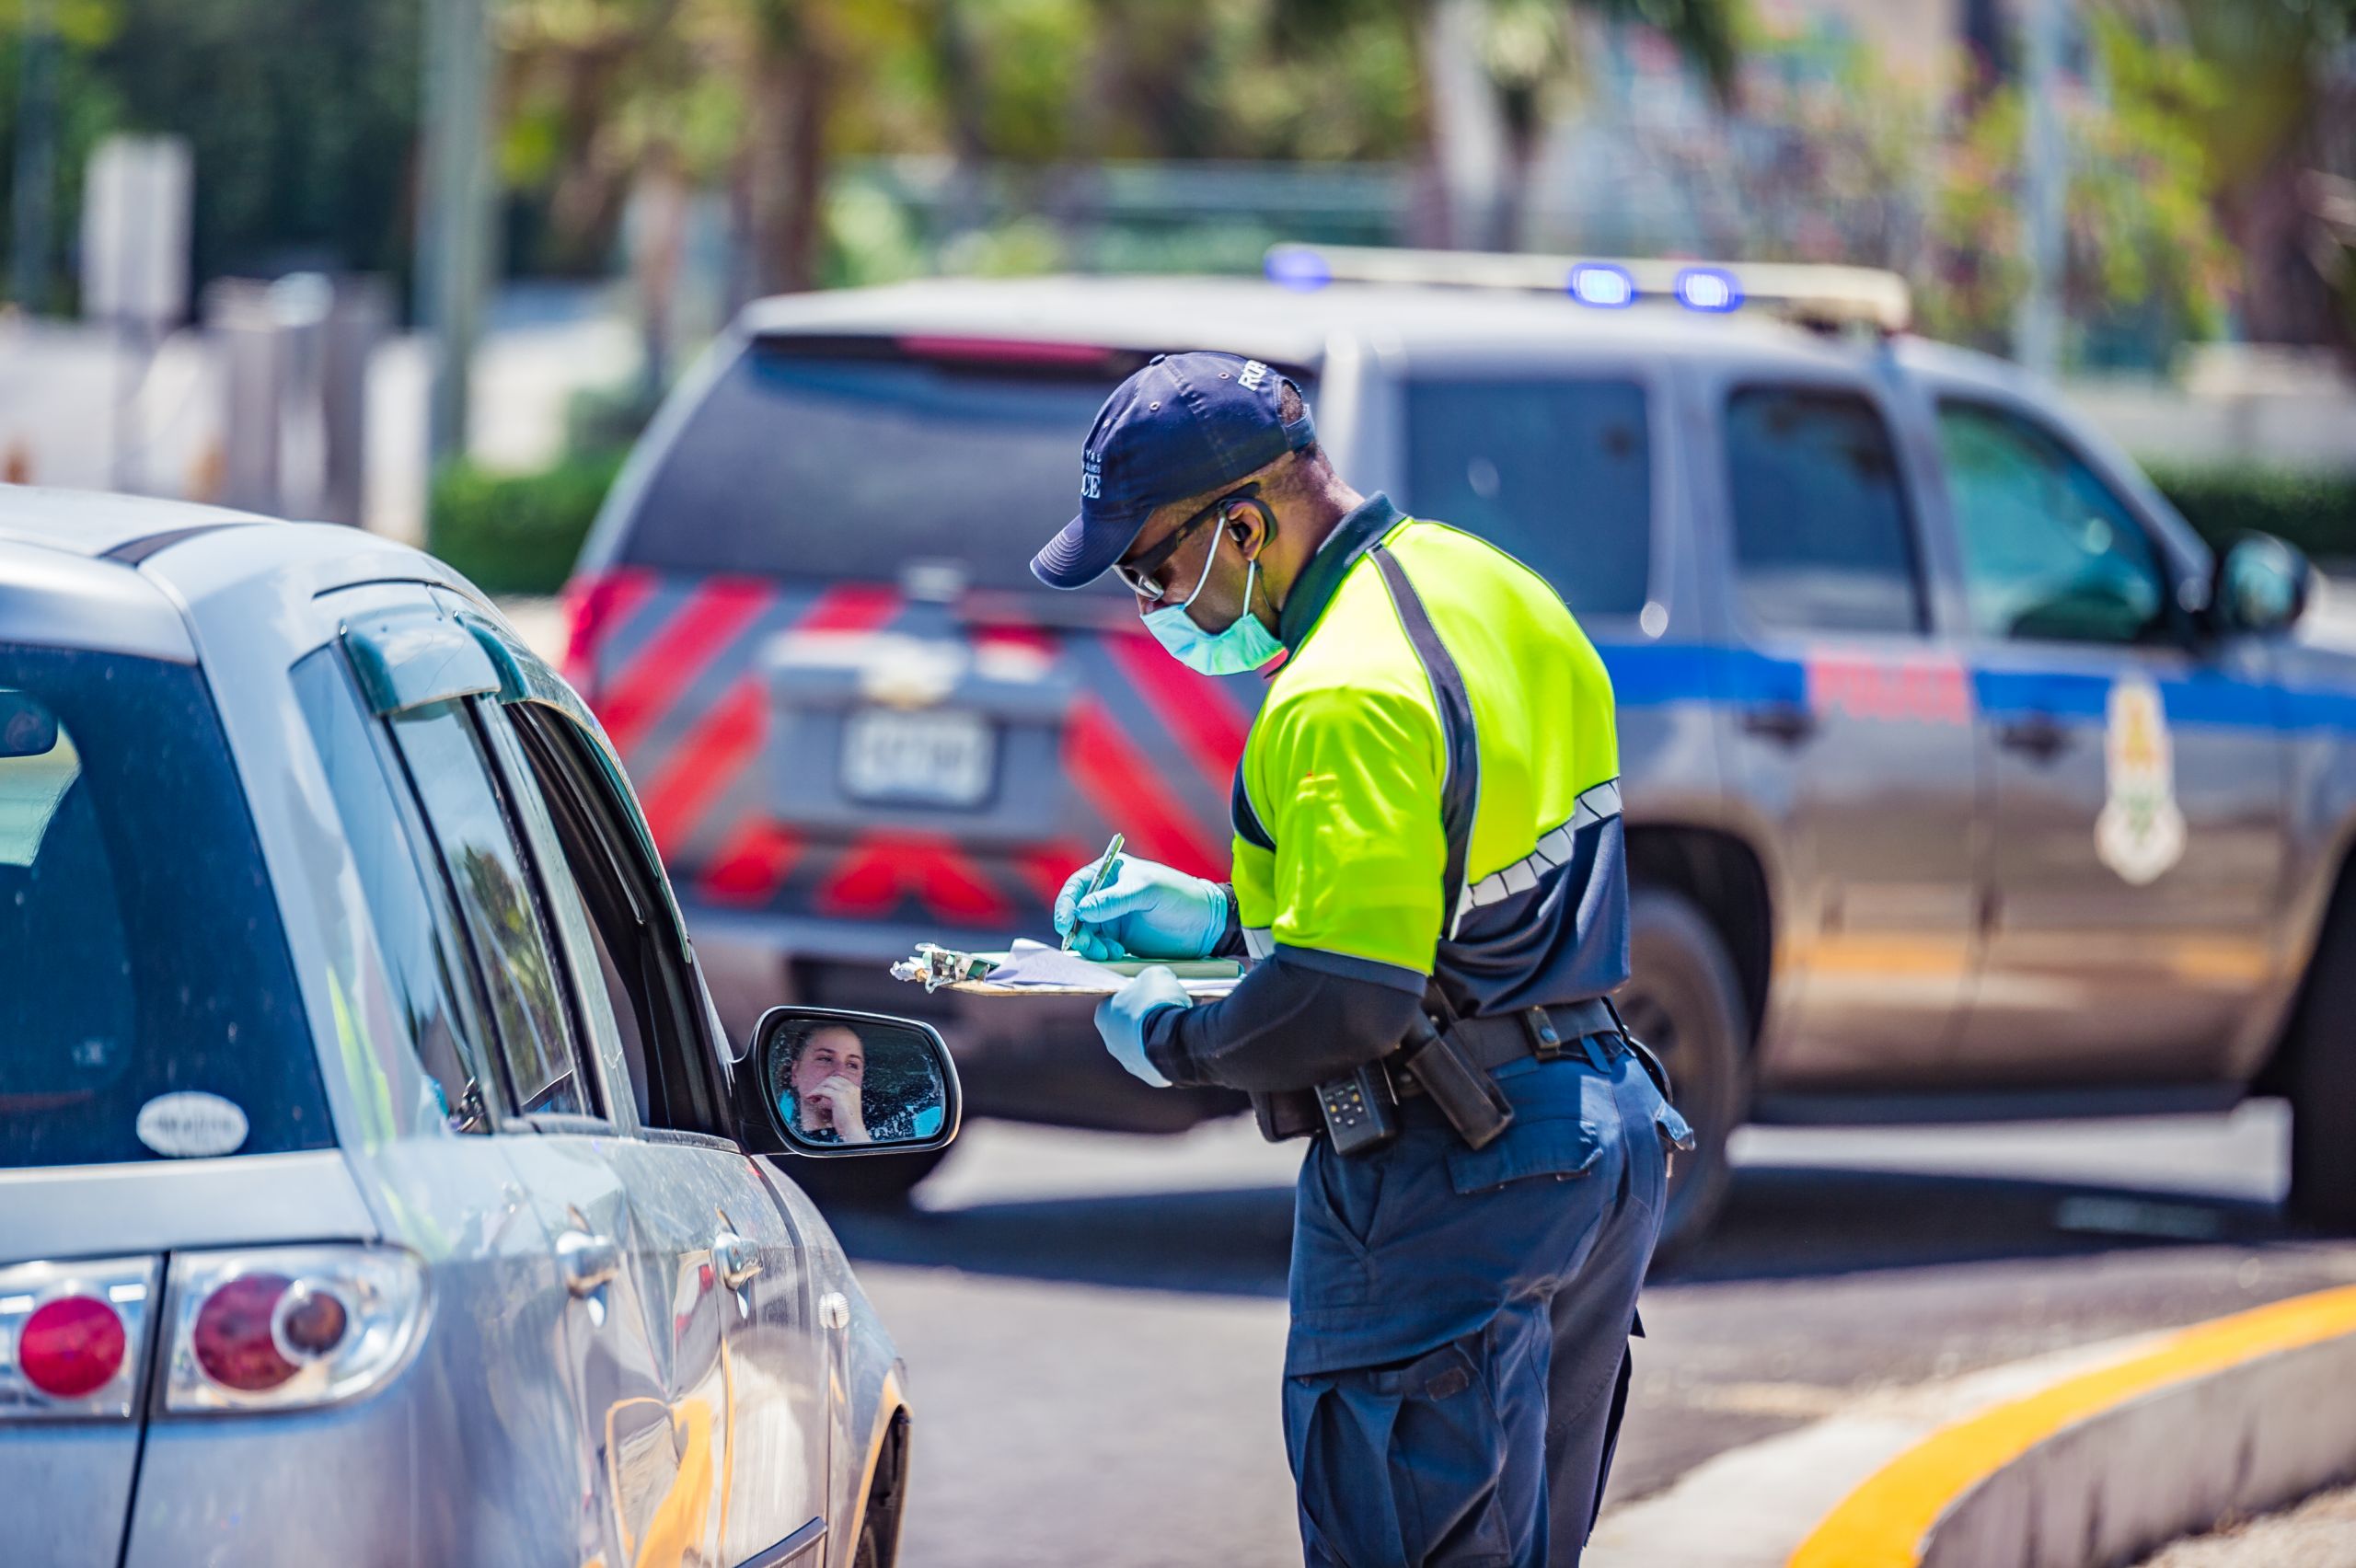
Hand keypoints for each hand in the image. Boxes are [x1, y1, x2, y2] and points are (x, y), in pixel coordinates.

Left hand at [811, 1075, 869, 1144]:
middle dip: (821, 1085)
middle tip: (815, 1095)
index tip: (820, 1091)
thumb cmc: (848, 1122)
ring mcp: (845, 1091)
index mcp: (854, 1089)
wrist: (853, 1130)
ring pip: (826, 1083)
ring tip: (813, 1098)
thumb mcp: (847, 1105)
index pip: (838, 1079)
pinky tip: (811, 1098)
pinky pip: (822, 1090)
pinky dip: (814, 1093)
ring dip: (817, 1089)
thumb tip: (829, 1092)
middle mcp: (851, 1088)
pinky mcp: (838, 1096)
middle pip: (832, 1079)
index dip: (827, 1084)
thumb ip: (841, 1097)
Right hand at [1053, 854, 1226, 961]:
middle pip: (1076, 915)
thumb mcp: (1147, 892)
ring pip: (1086, 934)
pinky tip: (1117, 955)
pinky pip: (1100, 948)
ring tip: (1109, 953)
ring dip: (1091, 946)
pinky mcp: (1120, 940)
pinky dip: (1102, 954)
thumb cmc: (1180, 896)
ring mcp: (1113, 919)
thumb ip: (1114, 900)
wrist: (1207, 924)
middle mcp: (1107, 896)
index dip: (1066, 905)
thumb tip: (1080, 910)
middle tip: (1089, 946)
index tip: (1066, 924)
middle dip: (1079, 931)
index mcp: (1110, 874)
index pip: (1077, 887)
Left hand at [1093, 966, 1187, 1086]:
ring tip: (1174, 1025)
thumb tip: (1156, 980)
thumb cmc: (1158, 1004)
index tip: (1151, 993)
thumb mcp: (1155, 975)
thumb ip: (1149, 977)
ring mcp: (1127, 1060)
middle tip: (1164, 1008)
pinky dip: (1165, 1051)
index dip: (1136, 995)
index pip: (1117, 1001)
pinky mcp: (1146, 1073)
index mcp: (1103, 1015)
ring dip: (1155, 1034)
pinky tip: (1177, 1041)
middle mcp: (1110, 1040)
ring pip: (1142, 1043)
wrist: (1173, 1038)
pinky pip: (1156, 1058)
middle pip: (1129, 1024)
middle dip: (1145, 1016)